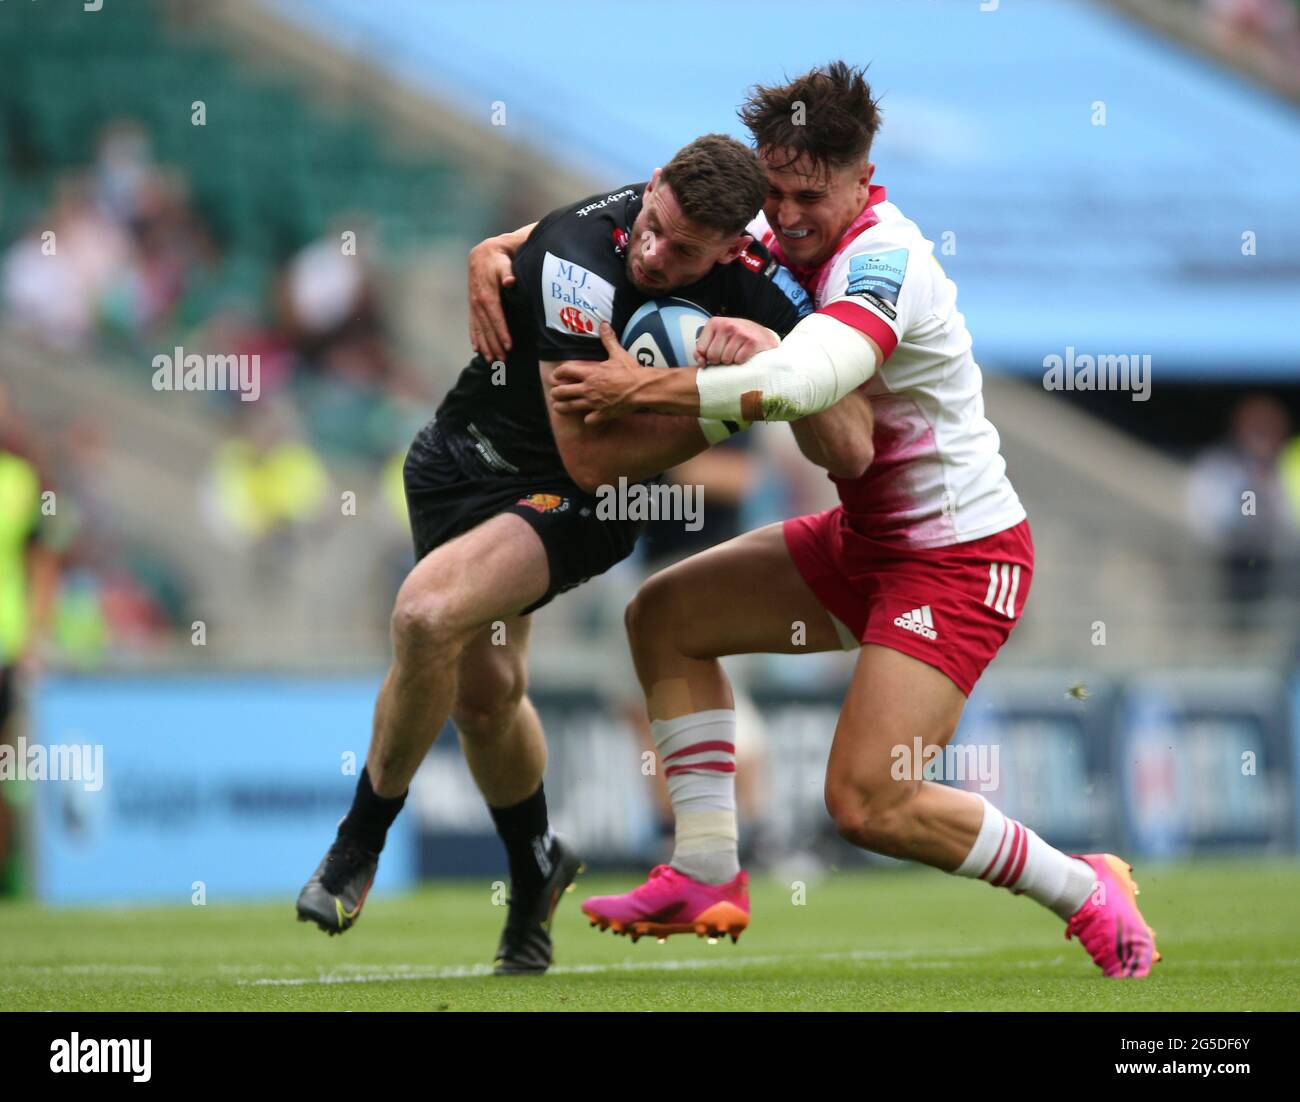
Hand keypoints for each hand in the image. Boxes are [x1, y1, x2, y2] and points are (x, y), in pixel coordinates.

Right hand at [467, 237, 516, 361]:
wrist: (483, 254)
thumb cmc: (498, 260)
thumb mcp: (504, 264)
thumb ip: (508, 273)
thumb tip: (511, 280)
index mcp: (487, 295)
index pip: (496, 319)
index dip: (502, 333)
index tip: (509, 346)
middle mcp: (478, 303)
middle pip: (488, 328)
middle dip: (495, 345)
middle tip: (503, 360)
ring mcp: (474, 305)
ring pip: (480, 329)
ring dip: (485, 346)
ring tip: (491, 361)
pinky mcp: (473, 305)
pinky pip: (473, 325)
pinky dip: (475, 337)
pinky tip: (476, 349)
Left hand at [550, 322, 650, 424]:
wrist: (641, 389)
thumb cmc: (630, 371)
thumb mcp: (618, 353)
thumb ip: (608, 340)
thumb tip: (604, 324)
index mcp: (590, 373)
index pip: (566, 370)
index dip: (558, 372)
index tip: (555, 375)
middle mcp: (588, 388)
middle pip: (562, 391)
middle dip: (555, 392)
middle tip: (554, 393)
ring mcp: (593, 403)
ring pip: (570, 407)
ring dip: (562, 407)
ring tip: (557, 407)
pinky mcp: (602, 414)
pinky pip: (589, 420)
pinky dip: (588, 419)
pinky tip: (588, 417)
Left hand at [695, 317, 779, 364]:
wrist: (763, 336)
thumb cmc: (737, 339)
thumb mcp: (717, 339)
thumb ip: (703, 350)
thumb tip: (701, 363)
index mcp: (714, 323)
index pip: (701, 349)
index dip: (706, 357)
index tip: (715, 354)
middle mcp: (727, 325)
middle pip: (713, 356)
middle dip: (719, 360)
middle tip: (728, 353)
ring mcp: (740, 332)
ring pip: (726, 359)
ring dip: (731, 361)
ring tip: (737, 353)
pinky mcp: (752, 341)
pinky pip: (739, 360)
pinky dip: (741, 361)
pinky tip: (745, 354)